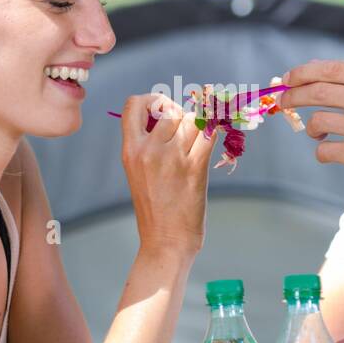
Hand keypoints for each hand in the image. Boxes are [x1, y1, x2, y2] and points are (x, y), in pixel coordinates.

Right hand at [120, 92, 217, 256]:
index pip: (134, 104)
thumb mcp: (138, 172)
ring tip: (196, 147)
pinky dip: (213, 135)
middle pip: (172, 110)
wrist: (166, 242)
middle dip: (182, 116)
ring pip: (193, 119)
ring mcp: (172, 158)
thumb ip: (148, 143)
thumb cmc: (155, 208)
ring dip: (200, 128)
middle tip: (187, 134)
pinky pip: (210, 134)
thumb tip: (172, 115)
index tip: (163, 111)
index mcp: (130, 150)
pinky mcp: (195, 167)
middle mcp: (149, 150)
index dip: (152, 100)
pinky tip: (209, 147)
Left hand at [278, 60, 343, 200]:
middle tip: (283, 102)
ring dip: (310, 128)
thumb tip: (310, 74)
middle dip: (293, 96)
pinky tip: (330, 151)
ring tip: (318, 134)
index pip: (331, 68)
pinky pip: (325, 150)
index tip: (286, 78)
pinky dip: (321, 151)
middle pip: (318, 91)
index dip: (302, 72)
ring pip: (318, 121)